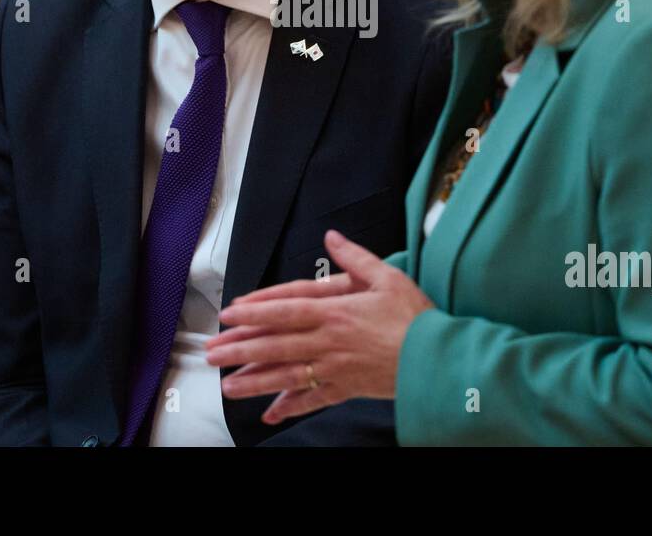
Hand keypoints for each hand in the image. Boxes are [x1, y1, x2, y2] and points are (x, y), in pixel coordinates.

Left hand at [205, 230, 433, 423]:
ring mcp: (336, 368)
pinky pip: (314, 399)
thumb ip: (355, 257)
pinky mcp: (347, 389)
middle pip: (277, 344)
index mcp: (336, 310)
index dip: (255, 311)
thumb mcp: (388, 277)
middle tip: (212, 352)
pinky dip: (291, 408)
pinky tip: (269, 415)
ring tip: (227, 385)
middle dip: (241, 348)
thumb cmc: (415, 316)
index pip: (286, 309)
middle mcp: (330, 340)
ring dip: (255, 381)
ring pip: (287, 375)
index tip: (229, 313)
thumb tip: (331, 236)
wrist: (439, 359)